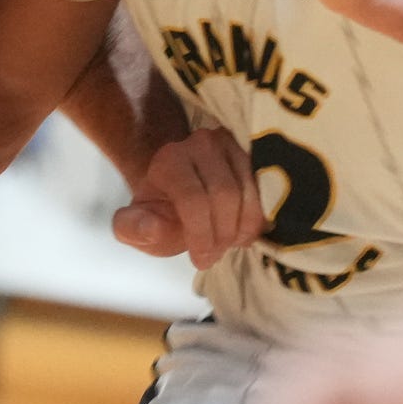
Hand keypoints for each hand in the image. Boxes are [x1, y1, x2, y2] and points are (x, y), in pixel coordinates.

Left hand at [111, 127, 265, 268]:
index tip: (202, 260)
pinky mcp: (255, 151)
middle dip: (223, 233)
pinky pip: (267, 187)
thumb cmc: (162, 210)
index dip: (201, 235)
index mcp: (169, 160)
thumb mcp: (139, 224)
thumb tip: (151, 227)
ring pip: (250, 191)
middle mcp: (201, 143)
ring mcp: (232, 143)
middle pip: (226, 195)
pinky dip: (259, 216)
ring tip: (230, 243)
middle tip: (216, 253)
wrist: (181, 185)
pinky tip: (245, 231)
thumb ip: (135, 228)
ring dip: (243, 227)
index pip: (193, 199)